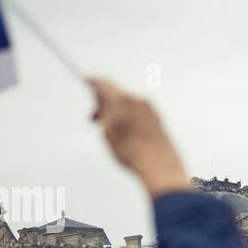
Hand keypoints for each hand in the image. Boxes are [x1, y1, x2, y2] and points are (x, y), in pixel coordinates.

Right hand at [89, 78, 189, 196]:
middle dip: (105, 104)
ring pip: (129, 104)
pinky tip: (128, 134)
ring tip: (112, 131)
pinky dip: (130, 118)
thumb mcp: (108, 132)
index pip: (104, 83)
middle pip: (117, 94)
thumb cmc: (132, 152)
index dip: (94, 82)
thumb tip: (101, 101)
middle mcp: (138, 100)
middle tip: (95, 118)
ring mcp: (151, 109)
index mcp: (122, 100)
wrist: (159, 166)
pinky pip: (140, 113)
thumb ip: (103, 111)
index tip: (88, 81)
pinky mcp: (159, 119)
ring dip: (118, 112)